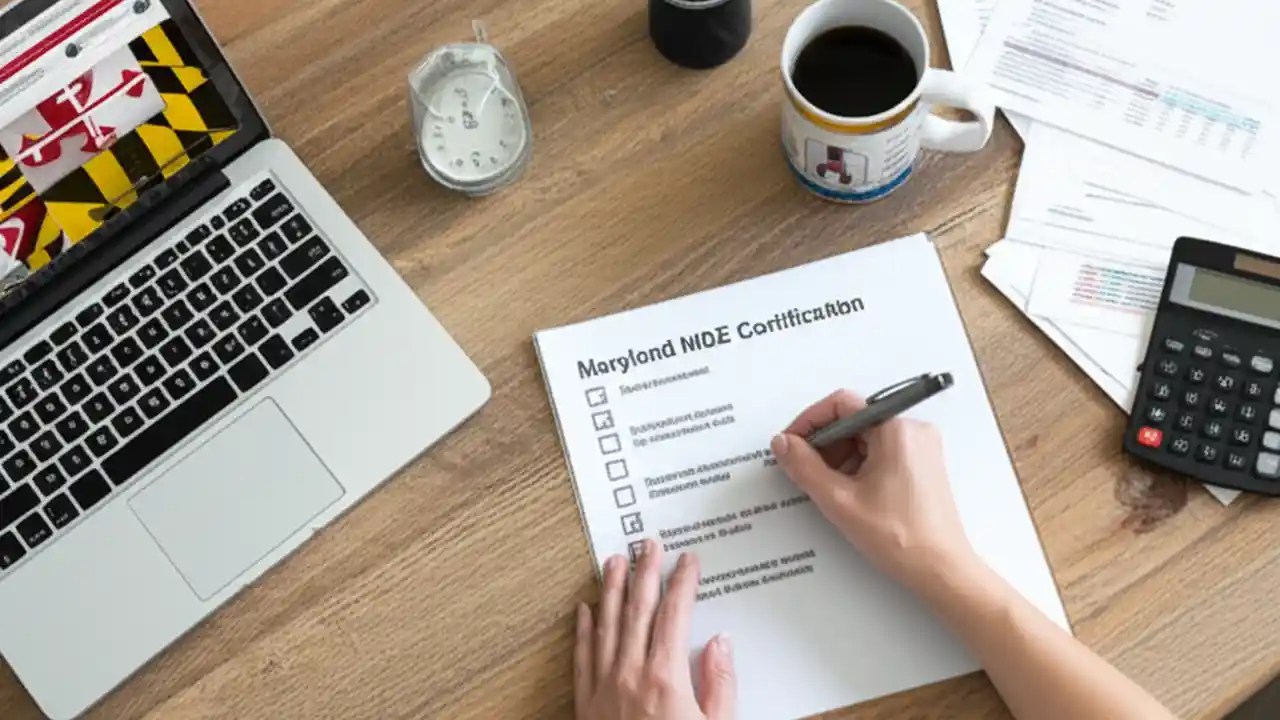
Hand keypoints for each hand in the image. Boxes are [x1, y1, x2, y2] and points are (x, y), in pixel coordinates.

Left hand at [575, 541, 735, 719]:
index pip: (675, 615)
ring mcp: (604, 687)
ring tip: (614, 562)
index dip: (682, 583)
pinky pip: (581, 657)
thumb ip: (720, 685)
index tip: (687, 561)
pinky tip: (583, 609)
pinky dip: (582, 630)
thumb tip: (721, 644)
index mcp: (667, 678)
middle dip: (645, 572)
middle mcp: (631, 675)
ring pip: (606, 626)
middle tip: (648, 545)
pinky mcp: (586, 704)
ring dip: (611, 589)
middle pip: (638, 610)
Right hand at [769, 389, 976, 593]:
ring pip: (866, 438)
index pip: (842, 404)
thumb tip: (783, 443)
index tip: (791, 442)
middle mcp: (913, 431)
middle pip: (853, 421)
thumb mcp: (840, 500)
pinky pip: (881, 452)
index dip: (809, 421)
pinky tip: (848, 493)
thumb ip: (805, 466)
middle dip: (824, 444)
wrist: (940, 570)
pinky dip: (859, 466)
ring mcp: (920, 448)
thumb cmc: (901, 538)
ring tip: (828, 488)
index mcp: (896, 430)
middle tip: (803, 470)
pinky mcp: (921, 465)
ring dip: (840, 457)